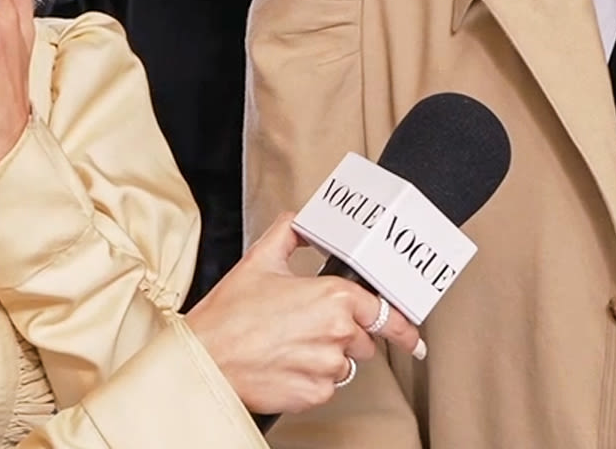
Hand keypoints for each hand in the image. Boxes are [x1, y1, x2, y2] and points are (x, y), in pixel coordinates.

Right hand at [185, 213, 423, 414]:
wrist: (204, 360)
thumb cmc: (228, 316)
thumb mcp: (259, 261)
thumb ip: (289, 232)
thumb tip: (301, 220)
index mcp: (332, 297)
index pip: (383, 311)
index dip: (398, 323)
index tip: (411, 336)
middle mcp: (336, 333)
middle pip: (363, 340)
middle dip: (344, 335)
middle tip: (308, 329)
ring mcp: (326, 367)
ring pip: (345, 366)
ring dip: (327, 359)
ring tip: (290, 347)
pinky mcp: (314, 394)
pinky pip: (326, 388)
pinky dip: (310, 381)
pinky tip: (285, 366)